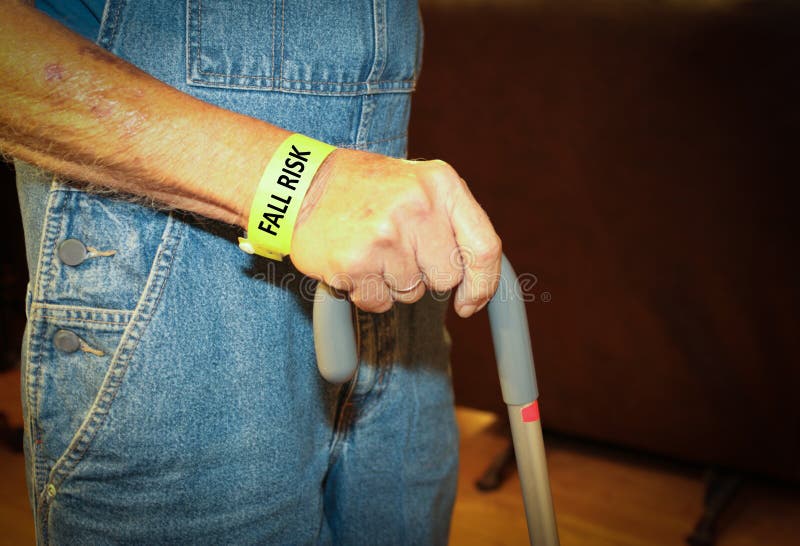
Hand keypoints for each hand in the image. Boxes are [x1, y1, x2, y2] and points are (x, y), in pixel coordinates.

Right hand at [290, 148, 501, 316]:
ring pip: (412, 292)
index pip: (485, 247)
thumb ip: (451, 221)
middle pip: (447, 277)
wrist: (299, 184)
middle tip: (397, 251)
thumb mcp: (417, 184)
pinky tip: (354, 262)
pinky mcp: (356, 263)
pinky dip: (368, 292)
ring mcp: (386, 236)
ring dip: (393, 282)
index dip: (483, 283)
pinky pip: (379, 302)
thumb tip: (478, 283)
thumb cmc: (364, 188)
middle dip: (426, 275)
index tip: (470, 302)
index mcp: (442, 183)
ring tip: (370, 249)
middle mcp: (418, 207)